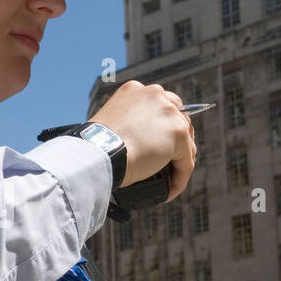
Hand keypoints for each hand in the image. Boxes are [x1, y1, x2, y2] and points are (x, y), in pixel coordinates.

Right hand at [91, 80, 195, 201]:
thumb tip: (133, 141)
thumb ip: (125, 125)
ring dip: (178, 162)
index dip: (161, 128)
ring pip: (185, 141)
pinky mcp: (179, 133)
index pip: (159, 106)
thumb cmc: (95, 147)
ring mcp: (169, 112)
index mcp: (136, 90)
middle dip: (175, 142)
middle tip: (167, 163)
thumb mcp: (109, 125)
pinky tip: (168, 191)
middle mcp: (155, 94)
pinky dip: (179, 178)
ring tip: (168, 181)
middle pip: (178, 118)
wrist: (99, 154)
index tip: (156, 145)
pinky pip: (186, 161)